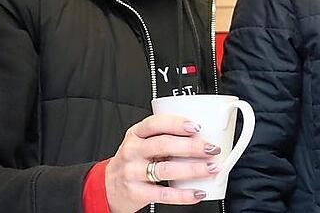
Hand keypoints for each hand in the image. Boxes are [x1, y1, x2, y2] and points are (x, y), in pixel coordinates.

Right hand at [105, 114, 221, 212]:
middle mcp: (132, 151)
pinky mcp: (137, 192)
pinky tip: (197, 192)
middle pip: (164, 145)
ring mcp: (133, 172)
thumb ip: (162, 138)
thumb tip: (200, 136)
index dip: (177, 123)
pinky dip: (183, 195)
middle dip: (192, 146)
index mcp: (135, 134)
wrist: (108, 187)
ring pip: (166, 169)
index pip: (155, 123)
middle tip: (211, 148)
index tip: (196, 126)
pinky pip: (164, 193)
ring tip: (211, 168)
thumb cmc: (132, 162)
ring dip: (193, 169)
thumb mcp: (140, 144)